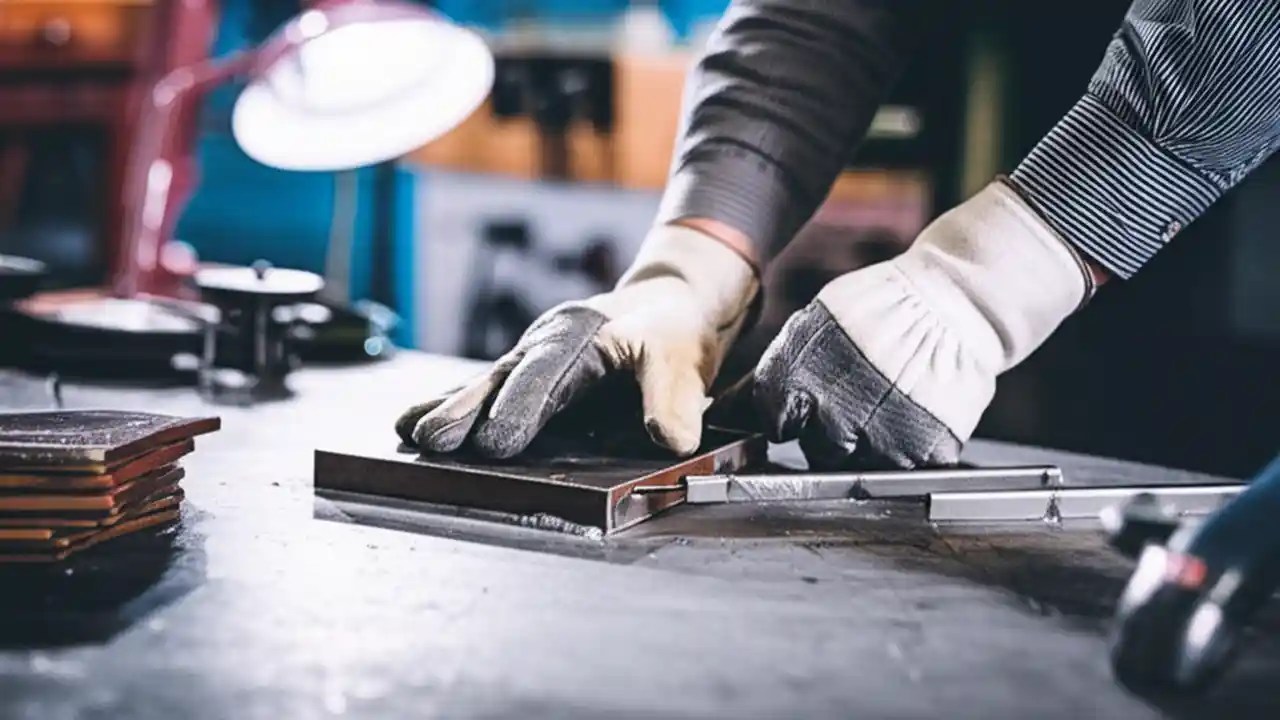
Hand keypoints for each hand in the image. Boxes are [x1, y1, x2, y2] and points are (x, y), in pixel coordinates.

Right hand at [396, 225, 758, 457]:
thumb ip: (676, 397)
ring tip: (411, 435)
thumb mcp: (683, 357)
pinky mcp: (529, 378)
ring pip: (486, 384)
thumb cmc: (673, 330)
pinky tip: (421, 427)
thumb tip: (673, 440)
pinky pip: (490, 393)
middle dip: (466, 408)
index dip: (521, 405)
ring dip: (451, 411)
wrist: (667, 305)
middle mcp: (547, 343)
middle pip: (501, 377)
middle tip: (430, 439)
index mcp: (582, 333)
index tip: (497, 439)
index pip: (548, 371)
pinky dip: (459, 409)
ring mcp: (532, 359)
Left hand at [751, 181, 1091, 468]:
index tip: (803, 411)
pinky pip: (900, 470)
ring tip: (886, 407)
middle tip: (856, 403)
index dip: (790, 417)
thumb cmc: (882, 305)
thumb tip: (736, 405)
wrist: (953, 301)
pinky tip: (912, 416)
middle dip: (829, 433)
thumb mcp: (813, 323)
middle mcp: (827, 418)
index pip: (773, 422)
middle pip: (815, 451)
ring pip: (855, 467)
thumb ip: (780, 369)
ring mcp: (873, 442)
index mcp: (792, 383)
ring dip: (866, 445)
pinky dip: (905, 449)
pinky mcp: (916, 457)